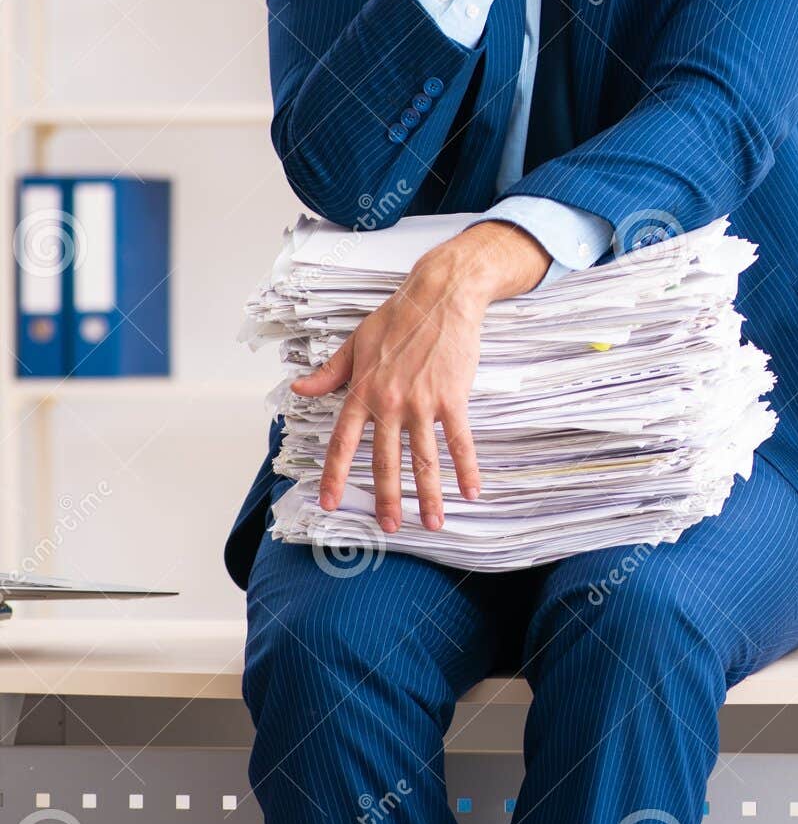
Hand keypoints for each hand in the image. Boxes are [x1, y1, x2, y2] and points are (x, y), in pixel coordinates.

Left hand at [290, 222, 552, 531]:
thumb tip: (299, 389)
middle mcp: (389, 403)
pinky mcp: (452, 398)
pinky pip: (459, 441)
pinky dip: (466, 468)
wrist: (440, 296)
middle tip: (390, 527)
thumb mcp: (355, 343)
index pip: (342, 442)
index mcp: (362, 392)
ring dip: (428, 495)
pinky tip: (471, 491)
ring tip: (434, 523)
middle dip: (386, 498)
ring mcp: (422, 403)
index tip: (329, 503)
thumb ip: (329, 373)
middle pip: (385, 461)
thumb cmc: (398, 317)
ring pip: (423, 459)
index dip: (334, 475)